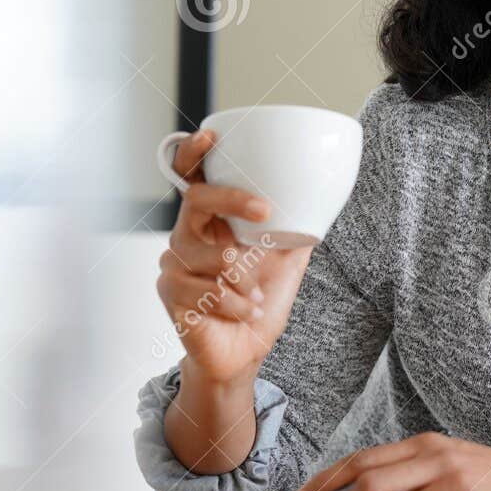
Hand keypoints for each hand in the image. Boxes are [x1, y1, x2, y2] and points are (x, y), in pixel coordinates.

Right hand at [155, 129, 314, 386]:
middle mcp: (188, 235)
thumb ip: (296, 227)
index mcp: (213, 222)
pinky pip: (205, 288)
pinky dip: (235, 303)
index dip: (194, 154)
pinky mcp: (170, 291)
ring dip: (243, 278)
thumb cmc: (261, 302)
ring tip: (255, 295)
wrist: (244, 352)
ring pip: (208, 253)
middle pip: (195, 200)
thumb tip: (320, 196)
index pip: (194, 179)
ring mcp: (174, 262)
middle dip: (232, 200)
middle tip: (265, 212)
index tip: (212, 138)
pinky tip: (244, 311)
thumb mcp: (288, 260)